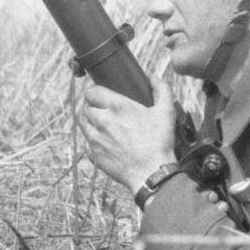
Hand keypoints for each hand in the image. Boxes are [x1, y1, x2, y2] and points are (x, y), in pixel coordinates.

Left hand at [81, 80, 177, 196]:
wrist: (151, 172)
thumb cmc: (159, 141)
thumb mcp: (166, 111)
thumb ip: (161, 89)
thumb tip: (152, 77)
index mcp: (117, 106)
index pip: (92, 91)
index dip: (96, 92)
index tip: (102, 96)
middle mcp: (102, 120)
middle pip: (86, 107)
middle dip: (95, 108)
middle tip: (106, 113)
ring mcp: (95, 138)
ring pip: (83, 124)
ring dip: (91, 123)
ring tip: (104, 127)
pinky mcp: (93, 154)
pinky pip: (87, 142)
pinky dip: (94, 141)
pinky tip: (107, 143)